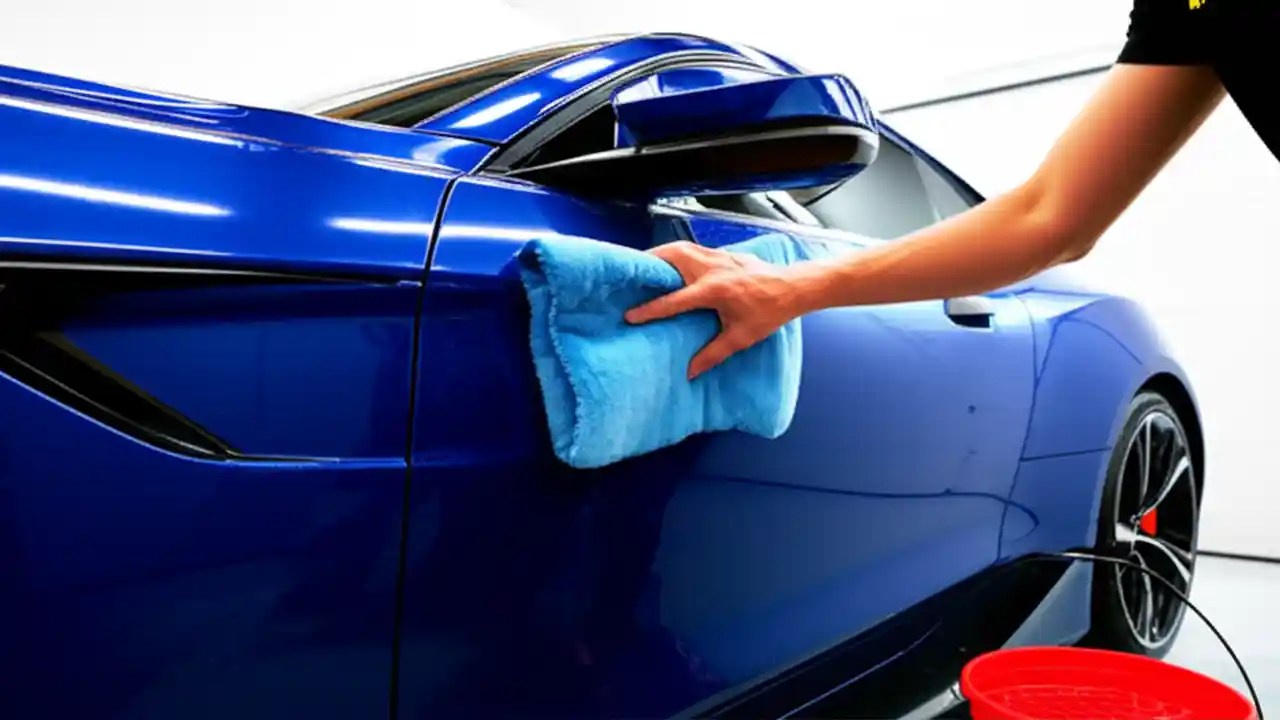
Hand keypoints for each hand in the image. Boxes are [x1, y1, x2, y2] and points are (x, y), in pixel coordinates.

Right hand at [624, 241, 799, 379]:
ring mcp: (717, 256)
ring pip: (680, 248)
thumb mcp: (741, 338)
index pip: (674, 299)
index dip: (650, 309)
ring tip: (644, 268)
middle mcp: (712, 268)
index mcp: (715, 290)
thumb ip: (713, 354)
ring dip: (660, 255)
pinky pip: (691, 249)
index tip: (630, 316)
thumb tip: (690, 371)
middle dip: (648, 266)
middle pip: (671, 258)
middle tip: (630, 278)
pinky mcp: (722, 253)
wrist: (792, 288)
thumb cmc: (769, 313)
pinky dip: (675, 254)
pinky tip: (670, 265)